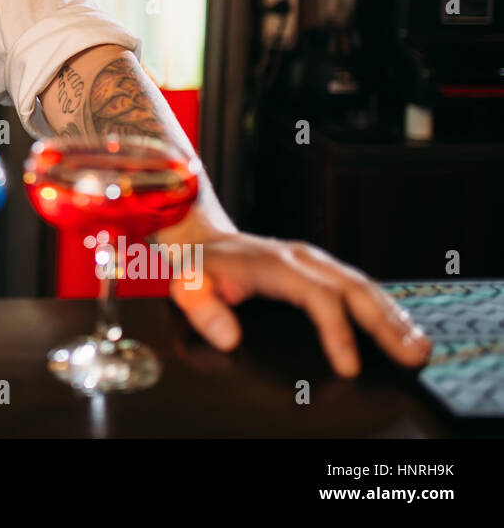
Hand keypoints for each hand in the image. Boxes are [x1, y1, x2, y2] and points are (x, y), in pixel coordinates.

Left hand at [166, 229, 432, 377]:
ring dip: (393, 315)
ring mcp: (315, 260)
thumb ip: (203, 310)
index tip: (349, 365)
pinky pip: (359, 284)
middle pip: (353, 288)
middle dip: (385, 324)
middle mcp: (301, 258)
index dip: (336, 331)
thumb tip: (229, 338)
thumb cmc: (199, 266)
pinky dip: (385, 306)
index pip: (316, 297)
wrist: (204, 239)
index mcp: (273, 265)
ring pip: (363, 284)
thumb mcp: (188, 286)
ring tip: (418, 346)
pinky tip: (401, 327)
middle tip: (411, 355)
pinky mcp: (321, 266)